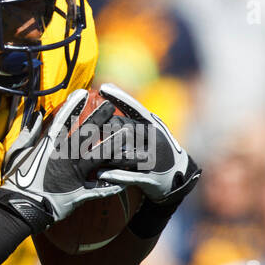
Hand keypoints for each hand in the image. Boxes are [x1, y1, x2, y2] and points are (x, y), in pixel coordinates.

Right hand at [0, 90, 124, 232]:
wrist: (19, 208)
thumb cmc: (15, 181)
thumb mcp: (16, 154)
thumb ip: (28, 134)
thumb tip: (38, 116)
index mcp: (48, 148)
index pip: (63, 121)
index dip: (74, 106)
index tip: (83, 94)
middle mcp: (65, 158)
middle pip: (86, 134)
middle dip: (100, 118)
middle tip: (111, 107)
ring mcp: (74, 175)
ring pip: (99, 156)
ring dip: (113, 144)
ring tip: (127, 133)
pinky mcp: (79, 193)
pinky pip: (101, 188)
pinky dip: (113, 185)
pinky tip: (126, 178)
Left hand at [93, 83, 200, 205]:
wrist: (176, 176)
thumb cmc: (154, 149)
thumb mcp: (147, 131)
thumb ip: (128, 118)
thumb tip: (105, 98)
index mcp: (153, 125)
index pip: (135, 108)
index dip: (119, 98)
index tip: (103, 88)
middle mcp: (155, 139)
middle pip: (128, 130)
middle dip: (107, 129)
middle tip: (88, 128)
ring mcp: (154, 159)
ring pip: (127, 154)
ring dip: (107, 154)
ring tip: (88, 153)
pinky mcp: (150, 177)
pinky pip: (130, 175)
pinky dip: (114, 175)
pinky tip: (99, 174)